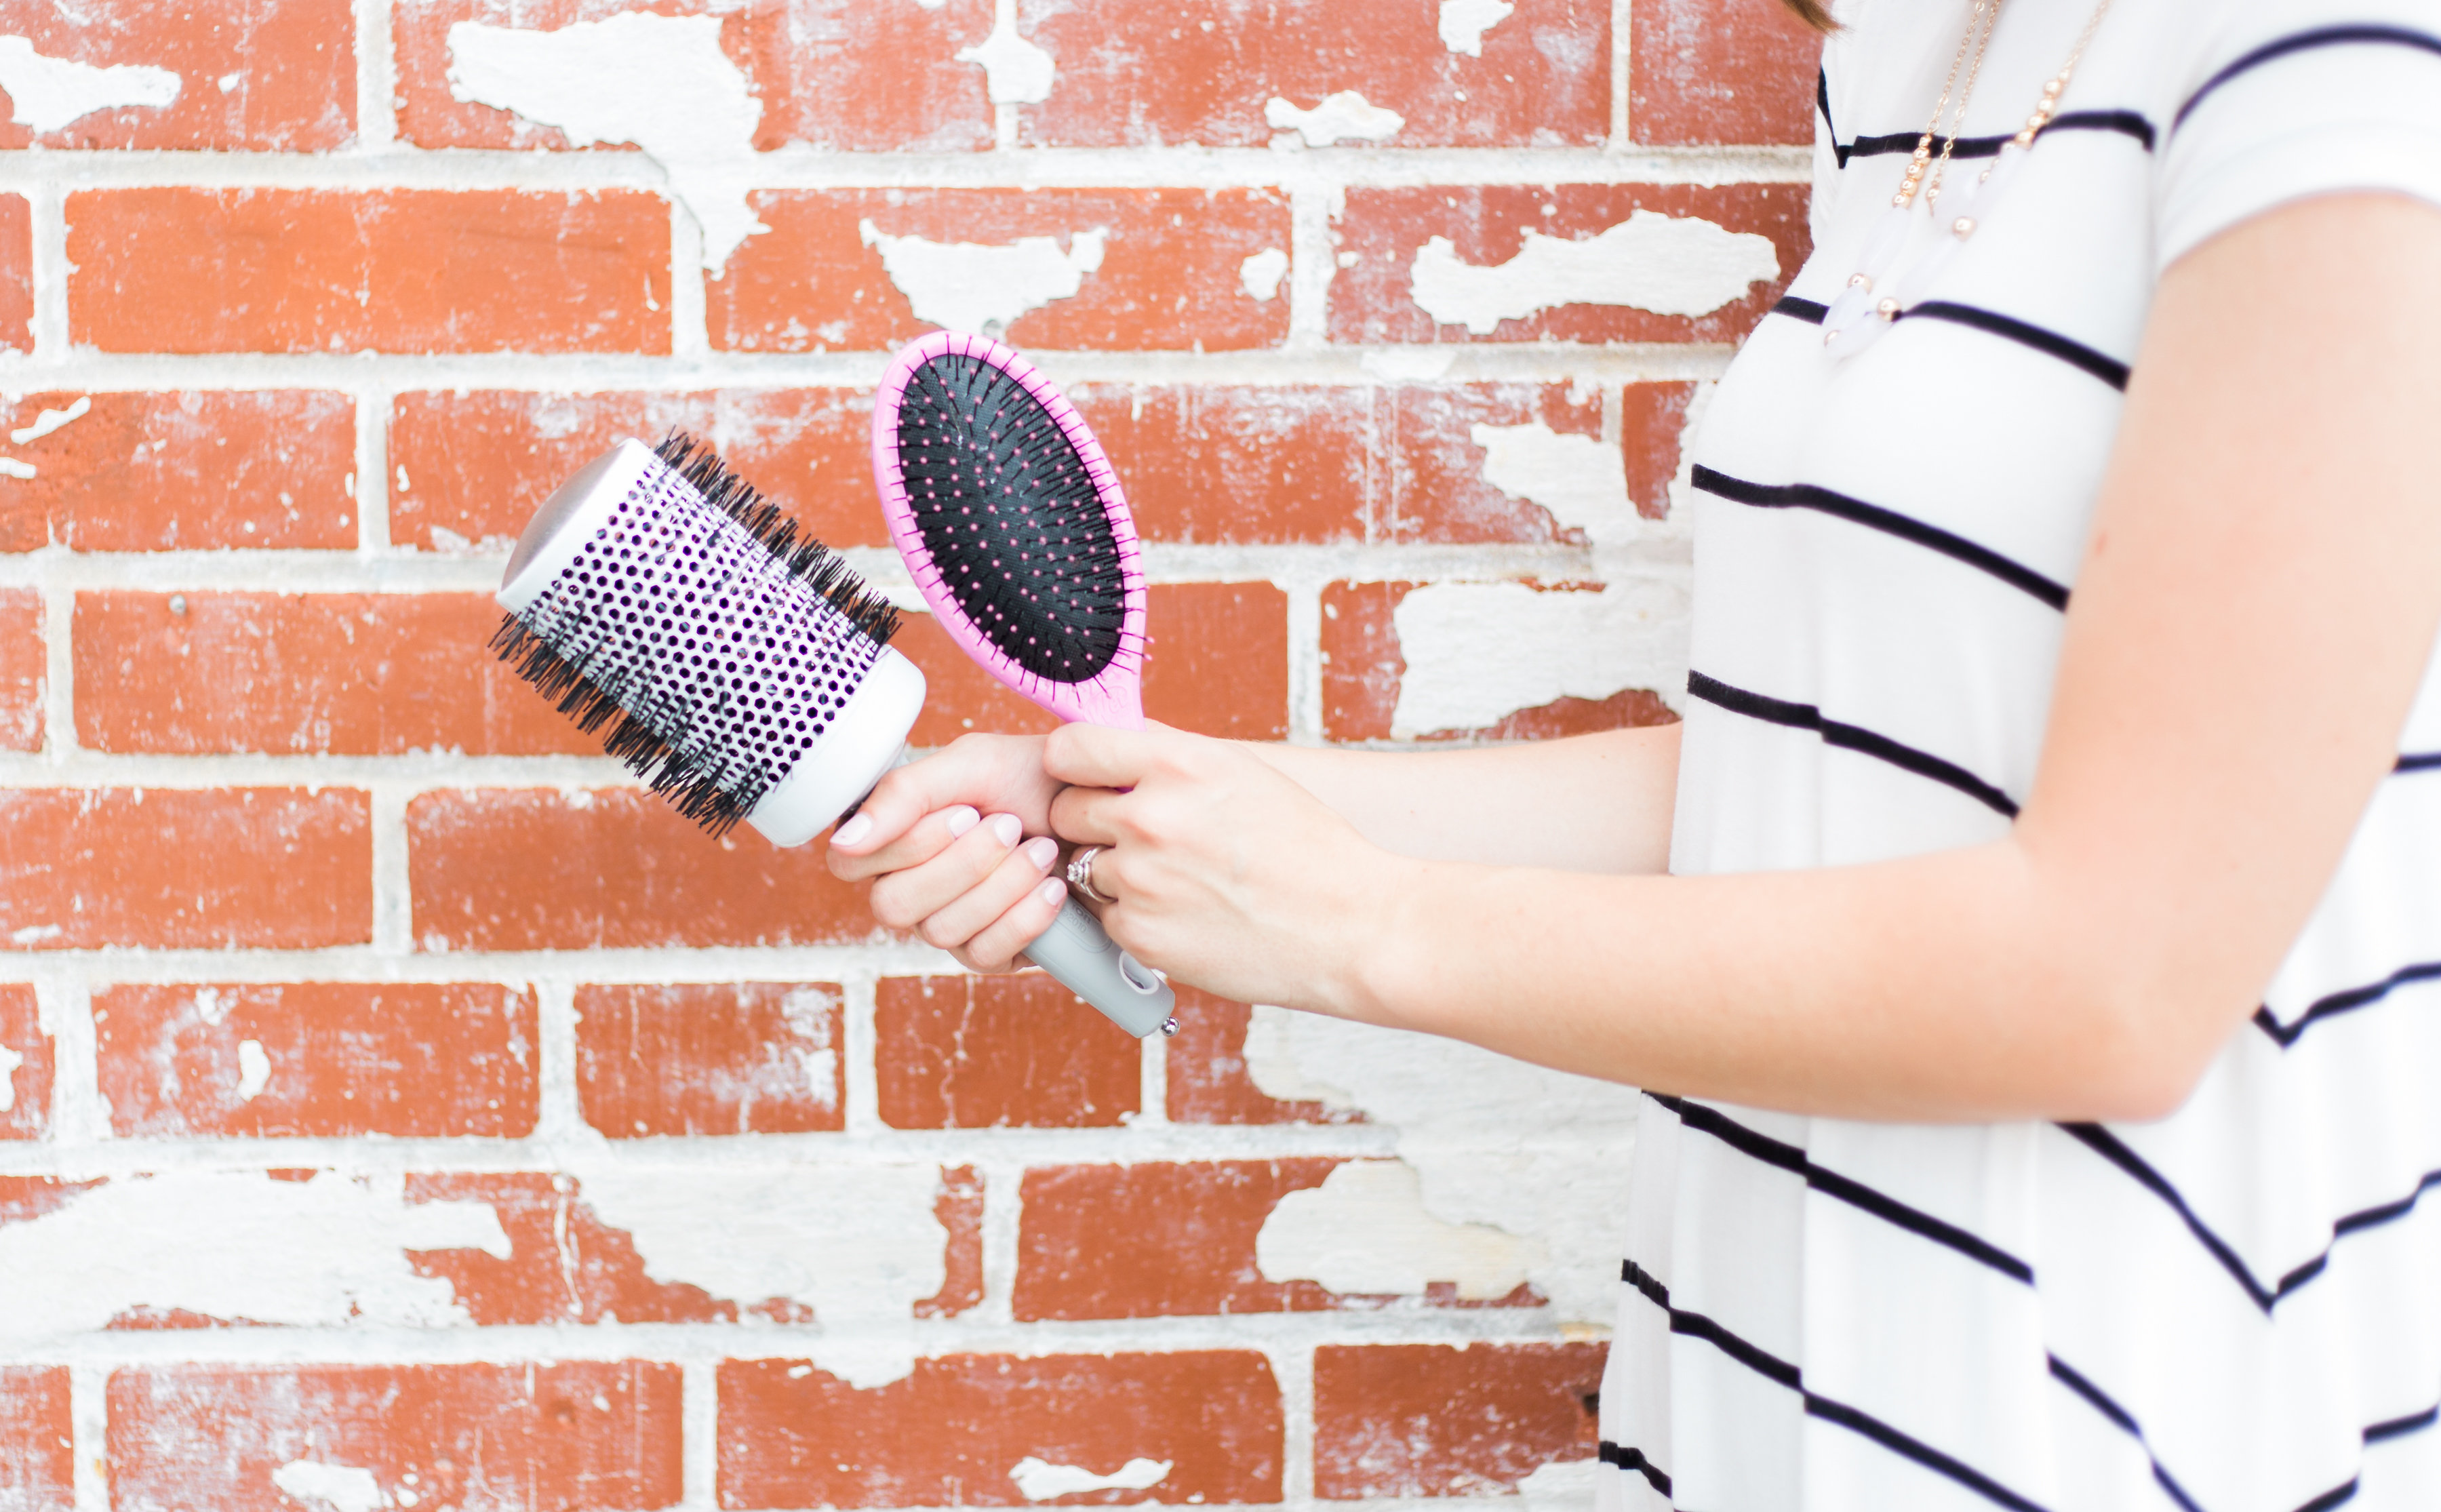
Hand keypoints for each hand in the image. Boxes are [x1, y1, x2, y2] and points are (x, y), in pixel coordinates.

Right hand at [826, 733, 1068, 971]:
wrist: (1104, 807)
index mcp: (893, 839)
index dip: (906, 844)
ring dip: (1001, 885)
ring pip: (941, 930)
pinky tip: (1052, 888)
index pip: (850, 863)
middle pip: (892, 904)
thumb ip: (904, 793)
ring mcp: (948, 925)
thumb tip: (847, 840)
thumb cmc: (1033, 780)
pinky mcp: (990, 953)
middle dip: (963, 864)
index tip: (964, 811)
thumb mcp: (972, 764)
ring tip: (1040, 848)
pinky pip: (985, 953)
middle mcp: (911, 887)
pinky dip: (1024, 917)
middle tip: (1010, 826)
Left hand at [1046, 723, 1407, 1015]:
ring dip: (1118, 874)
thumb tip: (1108, 737)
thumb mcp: (1243, 772)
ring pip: (1084, 868)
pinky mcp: (1141, 935)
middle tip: (1144, 837)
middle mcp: (1150, 817)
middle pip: (1066, 811)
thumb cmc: (1306, 846)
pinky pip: (1107, 917)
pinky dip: (1137, 918)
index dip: (1073, 764)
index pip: (1069, 748)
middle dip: (1092, 822)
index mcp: (1177, 763)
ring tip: (1182, 881)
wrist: (1352, 926)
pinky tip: (1188, 915)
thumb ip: (1168, 754)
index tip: (1085, 776)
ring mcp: (1141, 880)